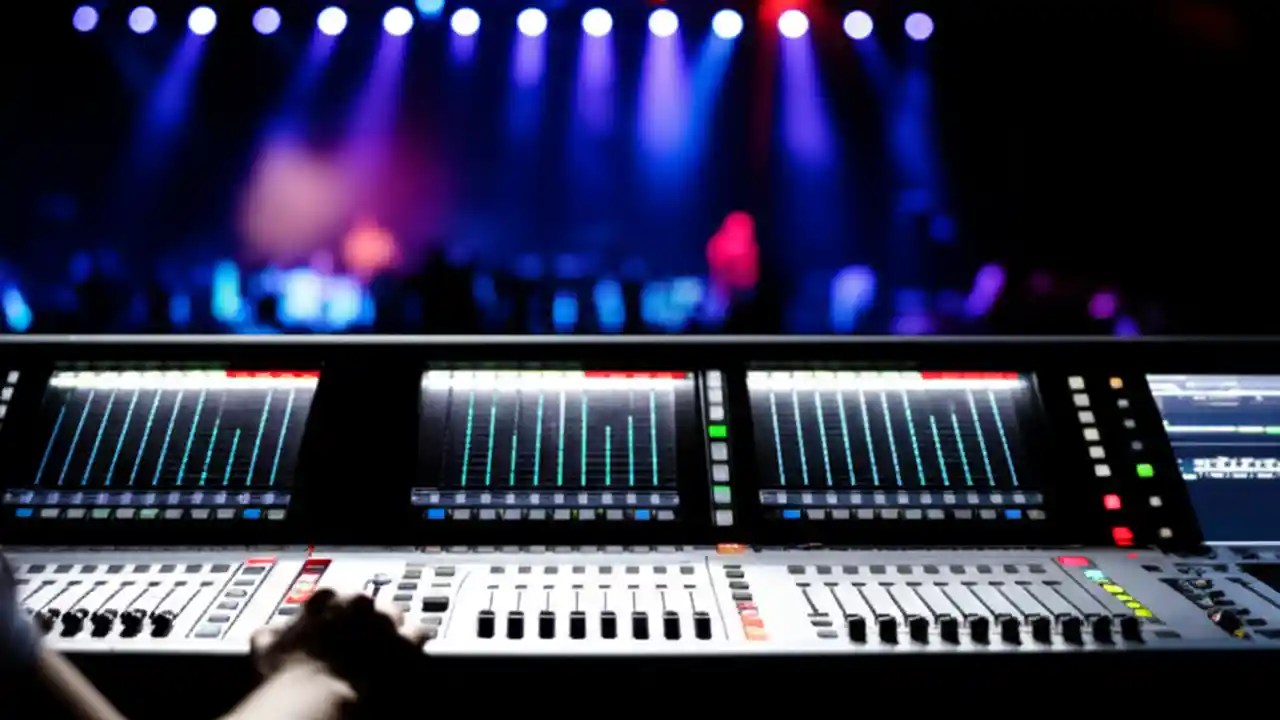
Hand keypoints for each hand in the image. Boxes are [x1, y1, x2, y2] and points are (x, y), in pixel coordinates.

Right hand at [250, 589, 428, 692]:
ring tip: (385, 642)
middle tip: (356, 637)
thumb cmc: (293, 676)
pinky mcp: (407, 642)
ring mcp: (385, 622)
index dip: (330, 611)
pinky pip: (419, 632)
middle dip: (363, 617)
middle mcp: (359, 605)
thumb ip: (268, 634)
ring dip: (390, 626)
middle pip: (366, 602)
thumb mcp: (267, 650)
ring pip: (395, 613)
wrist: (323, 697)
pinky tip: (410, 649)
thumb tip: (264, 634)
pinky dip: (415, 641)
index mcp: (327, 601)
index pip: (331, 594)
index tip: (330, 624)